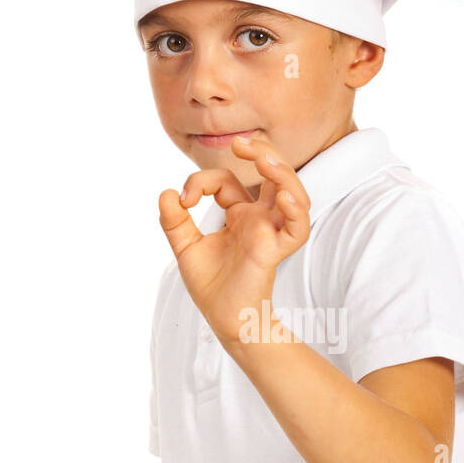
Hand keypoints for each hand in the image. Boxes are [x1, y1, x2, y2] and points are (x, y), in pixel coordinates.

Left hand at [157, 135, 310, 343]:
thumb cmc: (211, 286)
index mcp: (239, 215)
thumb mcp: (186, 248)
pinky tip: (285, 198)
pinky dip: (295, 212)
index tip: (184, 199)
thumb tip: (166, 193)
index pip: (226, 181)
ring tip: (265, 160)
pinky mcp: (275, 251)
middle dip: (261, 152)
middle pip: (273, 174)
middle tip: (240, 142)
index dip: (202, 181)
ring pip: (292, 194)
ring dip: (283, 174)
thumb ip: (174, 222)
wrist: (223, 320)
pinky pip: (297, 229)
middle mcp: (258, 219)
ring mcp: (269, 233)